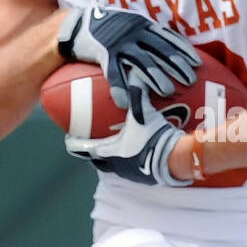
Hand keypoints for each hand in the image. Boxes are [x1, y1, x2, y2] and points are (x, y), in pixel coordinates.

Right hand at [57, 4, 198, 108]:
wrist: (73, 25)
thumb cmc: (104, 29)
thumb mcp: (127, 27)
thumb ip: (144, 38)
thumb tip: (163, 56)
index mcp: (142, 25)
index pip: (168, 36)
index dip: (184, 50)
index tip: (198, 63)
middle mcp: (134, 32)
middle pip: (160, 50)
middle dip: (177, 65)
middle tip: (191, 80)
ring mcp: (118, 42)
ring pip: (141, 61)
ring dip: (156, 77)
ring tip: (168, 92)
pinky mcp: (102, 52)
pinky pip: (113, 73)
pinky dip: (120, 88)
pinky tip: (125, 103)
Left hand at [65, 76, 190, 185]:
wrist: (177, 159)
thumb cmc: (155, 137)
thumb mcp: (143, 111)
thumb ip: (136, 91)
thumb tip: (132, 68)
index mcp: (108, 151)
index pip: (80, 148)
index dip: (73, 141)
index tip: (69, 134)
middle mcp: (115, 166)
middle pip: (95, 160)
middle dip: (91, 150)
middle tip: (91, 138)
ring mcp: (130, 174)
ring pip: (113, 166)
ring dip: (111, 157)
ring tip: (114, 144)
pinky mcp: (145, 178)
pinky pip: (132, 168)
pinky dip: (131, 160)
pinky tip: (139, 151)